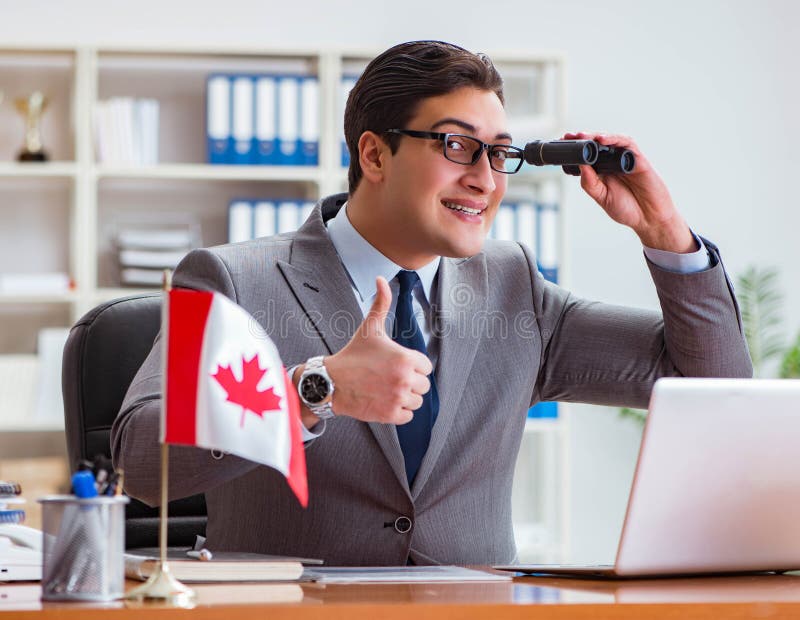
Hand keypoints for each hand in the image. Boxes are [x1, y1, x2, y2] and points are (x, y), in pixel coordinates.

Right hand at [322, 276, 431, 424]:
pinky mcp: (390, 415)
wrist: (331, 383)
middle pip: (423, 385)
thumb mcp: (369, 329)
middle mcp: (404, 379)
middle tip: (390, 377)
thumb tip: (381, 279)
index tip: (396, 364)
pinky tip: (384, 400)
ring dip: (405, 397)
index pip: (426, 367)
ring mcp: (397, 399)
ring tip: (386, 389)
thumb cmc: (353, 355)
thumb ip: (381, 303)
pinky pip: (408, 416)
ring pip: (417, 401)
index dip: (412, 365)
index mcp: (405, 359)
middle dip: (410, 382)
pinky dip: (398, 411)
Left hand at [564, 131, 696, 252]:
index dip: (575, 148)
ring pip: (610, 140)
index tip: (561, 144)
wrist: (649, 218)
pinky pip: (627, 144)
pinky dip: (614, 139)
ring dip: (596, 136)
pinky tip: (602, 139)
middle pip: (597, 144)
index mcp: (602, 171)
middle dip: (582, 139)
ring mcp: (626, 159)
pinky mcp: (638, 159)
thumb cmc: (627, 209)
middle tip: (568, 136)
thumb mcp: (602, 197)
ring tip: (582, 136)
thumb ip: (590, 183)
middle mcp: (613, 162)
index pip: (587, 155)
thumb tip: (579, 165)